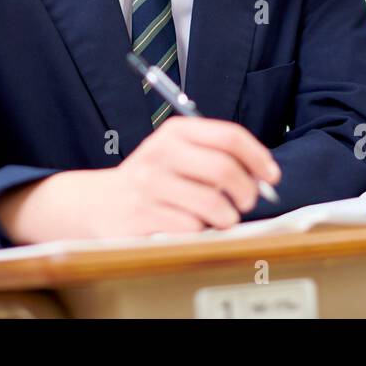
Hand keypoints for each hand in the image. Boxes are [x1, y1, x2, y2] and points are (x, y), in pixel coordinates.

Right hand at [0, 118, 280, 242]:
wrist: (94, 203)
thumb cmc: (149, 180)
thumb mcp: (176, 154)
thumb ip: (216, 157)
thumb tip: (264, 177)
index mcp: (174, 132)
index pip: (229, 136)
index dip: (258, 158)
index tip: (271, 176)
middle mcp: (160, 153)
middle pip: (225, 171)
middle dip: (247, 192)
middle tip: (246, 202)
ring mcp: (149, 186)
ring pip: (212, 205)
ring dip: (225, 218)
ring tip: (219, 218)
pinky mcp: (142, 217)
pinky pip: (190, 229)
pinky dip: (199, 233)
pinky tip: (189, 227)